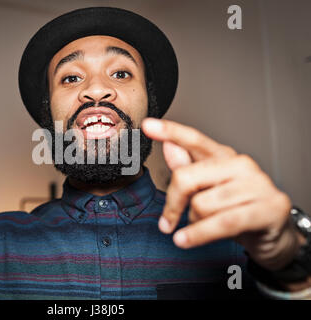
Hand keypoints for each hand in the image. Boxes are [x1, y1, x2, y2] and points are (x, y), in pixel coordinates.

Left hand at [142, 118, 300, 270]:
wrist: (274, 235)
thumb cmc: (235, 209)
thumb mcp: (207, 189)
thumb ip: (187, 168)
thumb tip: (168, 146)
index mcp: (224, 156)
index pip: (194, 140)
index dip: (170, 132)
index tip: (147, 125)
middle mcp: (241, 164)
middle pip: (187, 177)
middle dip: (173, 203)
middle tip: (167, 222)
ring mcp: (257, 184)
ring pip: (202, 204)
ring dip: (193, 223)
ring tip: (199, 229)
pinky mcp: (269, 209)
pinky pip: (222, 223)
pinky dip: (198, 234)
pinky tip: (184, 240)